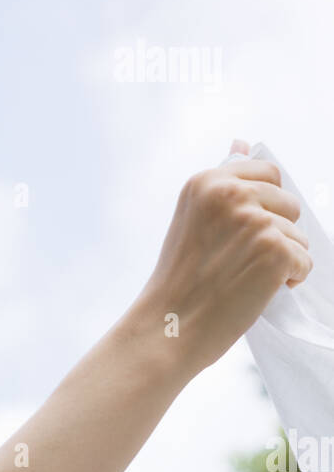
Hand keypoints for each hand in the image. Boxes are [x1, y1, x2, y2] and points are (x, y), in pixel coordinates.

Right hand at [133, 138, 312, 378]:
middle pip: (288, 203)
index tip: (238, 237)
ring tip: (242, 280)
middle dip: (274, 234)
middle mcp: (232, 194)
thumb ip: (222, 185)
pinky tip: (254, 292)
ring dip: (280, 261)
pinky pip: (304, 261)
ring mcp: (256, 221)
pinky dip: (288, 281)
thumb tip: (242, 142)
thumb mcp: (192, 221)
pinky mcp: (275, 250)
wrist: (166, 329)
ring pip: (299, 235)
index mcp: (208, 181)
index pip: (267, 174)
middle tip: (237, 263)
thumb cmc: (177, 284)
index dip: (262, 209)